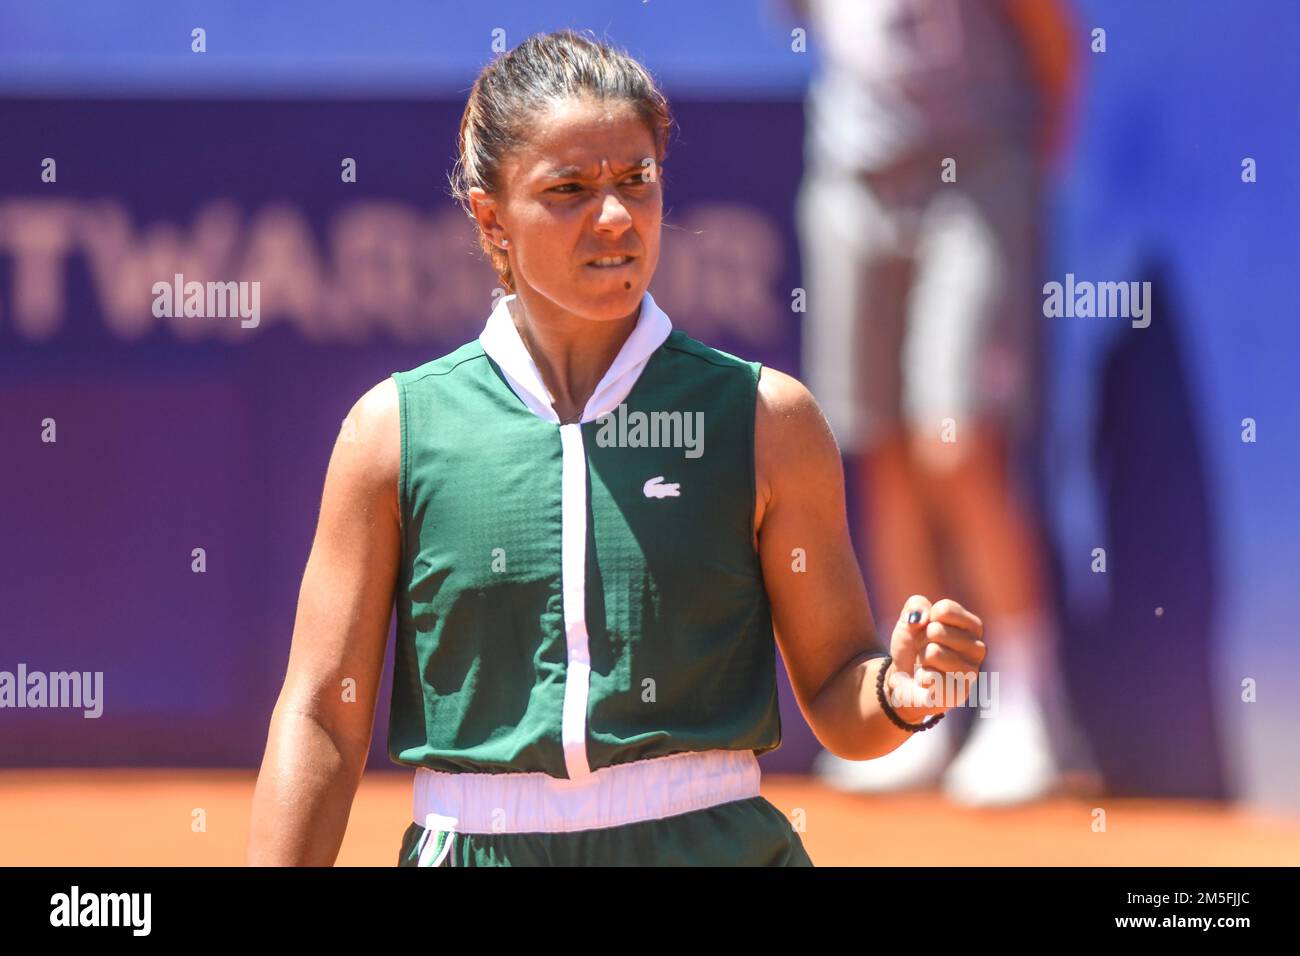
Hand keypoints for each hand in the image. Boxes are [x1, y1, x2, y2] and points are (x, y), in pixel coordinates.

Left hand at [884, 595, 985, 721]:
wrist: (904, 680)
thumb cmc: (913, 647)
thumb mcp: (909, 619)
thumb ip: (916, 605)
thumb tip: (922, 618)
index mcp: (972, 626)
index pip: (945, 609)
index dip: (925, 619)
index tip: (926, 630)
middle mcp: (978, 648)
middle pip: (936, 630)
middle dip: (920, 641)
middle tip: (924, 651)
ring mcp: (972, 672)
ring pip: (933, 652)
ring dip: (921, 659)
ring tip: (927, 666)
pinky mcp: (959, 693)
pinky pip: (931, 676)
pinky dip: (921, 677)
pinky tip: (928, 683)